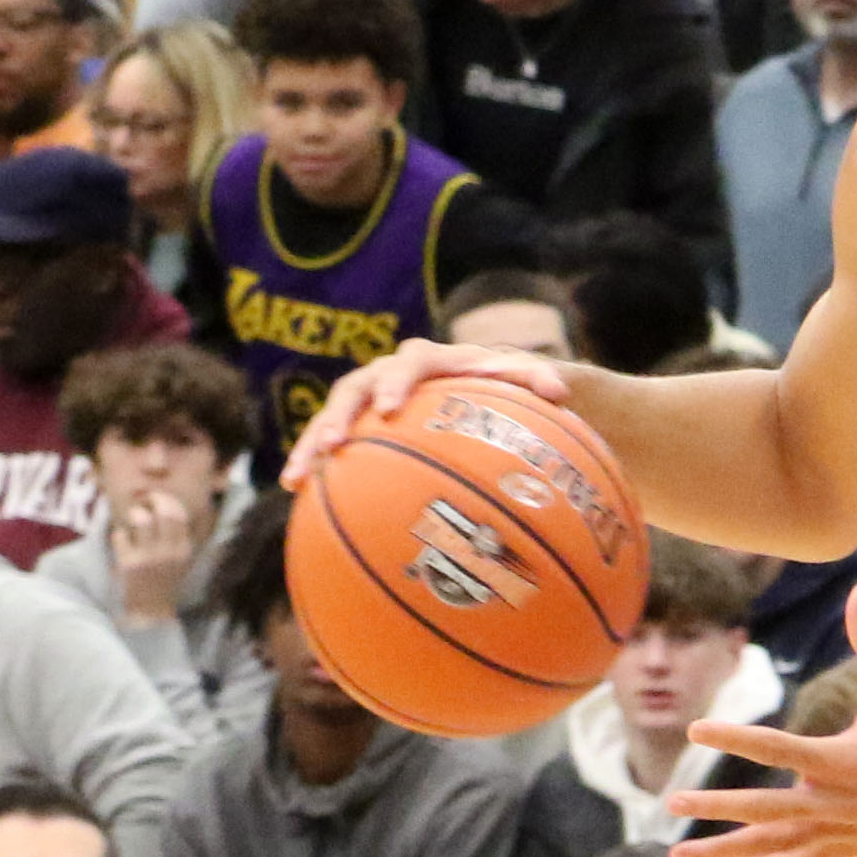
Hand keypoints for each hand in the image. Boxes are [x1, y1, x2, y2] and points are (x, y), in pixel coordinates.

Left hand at [112, 487, 198, 622]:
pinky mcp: (129, 564)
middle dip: (151, 500)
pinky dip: (118, 536)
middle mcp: (169, 551)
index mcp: (184, 548)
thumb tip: (164, 503)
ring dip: (133, 515)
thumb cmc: (163, 580)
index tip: (157, 500)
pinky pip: (120, 535)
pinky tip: (123, 545)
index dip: (166, 500)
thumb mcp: (179, 559)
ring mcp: (149, 557)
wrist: (150, 610)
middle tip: (144, 503)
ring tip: (133, 524)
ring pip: (140, 518)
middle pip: (164, 511)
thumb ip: (176, 535)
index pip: (179, 513)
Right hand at [281, 335, 573, 484]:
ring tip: (296, 479)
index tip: (389, 409)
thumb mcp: (530, 386)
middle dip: (339, 416)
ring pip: (333, 419)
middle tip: (334, 445)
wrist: (492, 395)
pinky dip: (316, 465)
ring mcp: (371, 404)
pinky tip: (298, 495)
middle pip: (355, 389)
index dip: (395, 383)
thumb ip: (540, 382)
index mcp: (430, 361)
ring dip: (313, 445)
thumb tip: (560, 391)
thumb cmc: (513, 391)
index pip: (410, 364)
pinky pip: (334, 447)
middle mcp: (392, 377)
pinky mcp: (363, 430)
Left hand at [674, 584, 856, 856]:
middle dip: (715, 809)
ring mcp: (838, 832)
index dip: (733, 738)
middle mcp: (834, 803)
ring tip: (678, 856)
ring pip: (771, 847)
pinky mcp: (844, 848)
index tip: (696, 730)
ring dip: (724, 853)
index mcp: (842, 761)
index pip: (776, 749)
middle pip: (762, 809)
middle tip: (672, 801)